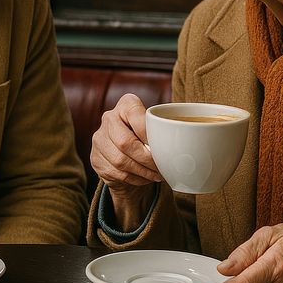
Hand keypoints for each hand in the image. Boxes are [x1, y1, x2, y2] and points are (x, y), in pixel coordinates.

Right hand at [89, 93, 162, 228]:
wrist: (127, 151)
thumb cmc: (149, 136)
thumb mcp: (157, 125)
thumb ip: (166, 128)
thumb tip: (187, 142)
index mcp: (126, 104)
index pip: (135, 114)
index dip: (148, 132)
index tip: (163, 144)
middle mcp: (108, 118)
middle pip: (125, 142)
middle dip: (147, 159)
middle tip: (162, 166)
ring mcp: (99, 139)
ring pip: (121, 161)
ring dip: (143, 171)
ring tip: (157, 174)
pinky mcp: (96, 159)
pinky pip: (117, 173)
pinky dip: (135, 178)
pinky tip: (146, 177)